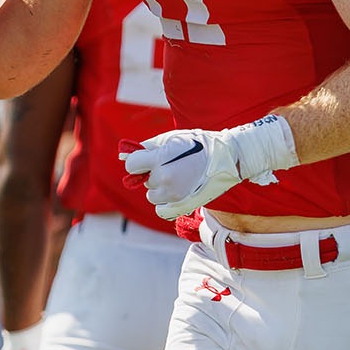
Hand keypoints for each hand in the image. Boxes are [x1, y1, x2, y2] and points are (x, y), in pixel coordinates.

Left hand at [120, 116, 294, 219]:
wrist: (227, 157)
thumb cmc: (198, 144)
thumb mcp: (171, 139)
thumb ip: (146, 147)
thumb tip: (122, 155)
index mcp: (159, 161)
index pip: (131, 165)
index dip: (139, 161)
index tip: (150, 159)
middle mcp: (164, 180)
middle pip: (145, 180)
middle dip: (154, 173)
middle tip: (173, 165)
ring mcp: (173, 195)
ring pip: (153, 195)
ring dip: (161, 188)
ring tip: (179, 177)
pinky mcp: (182, 206)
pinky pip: (161, 210)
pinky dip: (165, 203)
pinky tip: (177, 191)